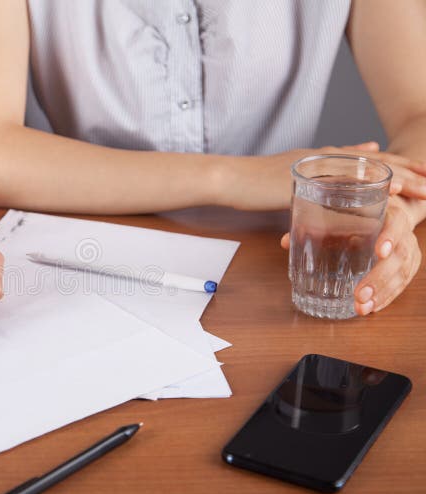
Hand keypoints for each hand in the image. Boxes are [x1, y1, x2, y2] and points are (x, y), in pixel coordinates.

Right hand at [234, 142, 425, 209]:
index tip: (425, 173)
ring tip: (423, 189)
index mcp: (323, 157)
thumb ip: (313, 178)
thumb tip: (316, 185)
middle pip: (376, 163)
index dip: (400, 165)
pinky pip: (342, 185)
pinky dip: (368, 189)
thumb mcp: (290, 177)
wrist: (229, 179)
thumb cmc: (255, 183)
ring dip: (397, 179)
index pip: (370, 159)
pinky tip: (388, 194)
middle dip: (408, 171)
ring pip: (366, 172)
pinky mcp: (306, 181)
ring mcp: (317, 168)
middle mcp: (325, 158)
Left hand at [280, 196, 421, 314]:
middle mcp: (403, 232)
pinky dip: (387, 297)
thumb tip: (285, 241)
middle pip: (400, 255)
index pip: (396, 222)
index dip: (390, 236)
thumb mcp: (340, 209)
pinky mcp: (408, 264)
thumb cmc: (358, 210)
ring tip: (362, 308)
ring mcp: (408, 249)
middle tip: (359, 295)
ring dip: (383, 293)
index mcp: (389, 212)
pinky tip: (372, 308)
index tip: (379, 252)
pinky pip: (402, 283)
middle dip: (380, 278)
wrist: (385, 210)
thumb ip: (314, 222)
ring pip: (402, 273)